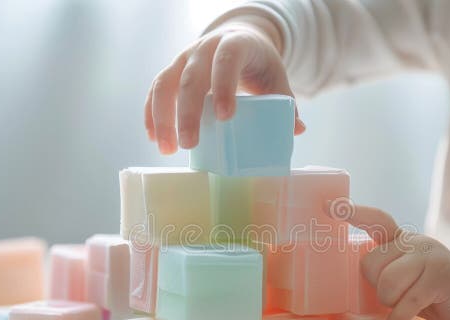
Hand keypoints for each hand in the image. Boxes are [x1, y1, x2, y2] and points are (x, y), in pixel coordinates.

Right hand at [145, 16, 304, 154]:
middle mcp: (205, 47)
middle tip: (190, 145)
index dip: (224, 86)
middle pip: (191, 77)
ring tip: (167, 149)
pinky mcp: (172, 70)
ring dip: (163, 117)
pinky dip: (152, 113)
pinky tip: (154, 137)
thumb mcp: (276, 78)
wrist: (238, 40)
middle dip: (188, 113)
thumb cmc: (259, 64)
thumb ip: (286, 103)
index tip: (225, 118)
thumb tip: (297, 130)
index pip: (227, 60)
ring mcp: (185, 57)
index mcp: (235, 44)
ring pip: (165, 84)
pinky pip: (156, 89)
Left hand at [345, 205, 449, 319]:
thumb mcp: (407, 272)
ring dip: (390, 303)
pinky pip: (406, 301)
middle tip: (396, 295)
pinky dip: (398, 317)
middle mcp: (413, 242)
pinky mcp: (440, 277)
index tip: (328, 206)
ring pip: (387, 283)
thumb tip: (356, 283)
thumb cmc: (431, 288)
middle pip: (371, 264)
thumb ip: (386, 268)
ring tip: (404, 305)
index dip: (353, 212)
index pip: (376, 219)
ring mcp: (428, 256)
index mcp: (401, 238)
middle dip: (377, 287)